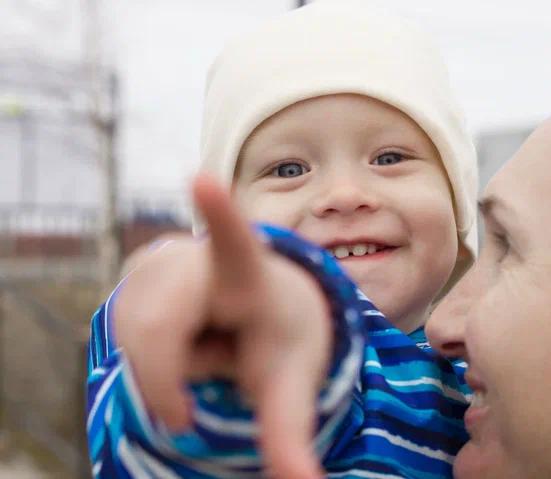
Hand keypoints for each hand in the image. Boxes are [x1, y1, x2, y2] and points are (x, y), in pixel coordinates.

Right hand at [114, 174, 330, 478]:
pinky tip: (180, 334)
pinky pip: (121, 329)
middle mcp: (200, 255)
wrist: (259, 302)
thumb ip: (290, 434)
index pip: (235, 247)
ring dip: (166, 364)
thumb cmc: (278, 338)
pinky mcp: (136, 269)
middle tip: (205, 382)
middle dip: (174, 374)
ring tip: (203, 342)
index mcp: (251, 274)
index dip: (218, 216)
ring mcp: (162, 258)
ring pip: (133, 335)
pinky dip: (149, 354)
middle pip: (157, 329)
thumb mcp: (289, 384)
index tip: (203, 179)